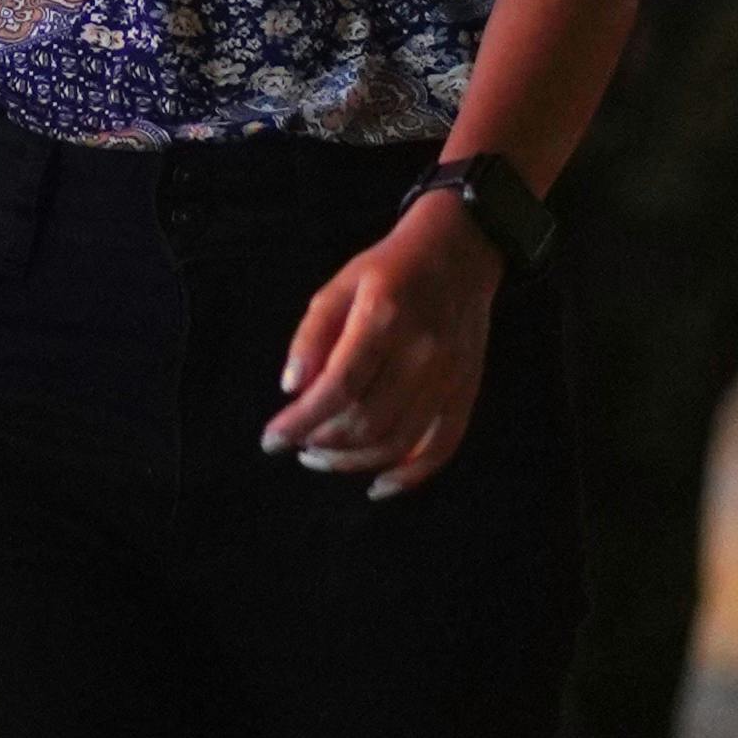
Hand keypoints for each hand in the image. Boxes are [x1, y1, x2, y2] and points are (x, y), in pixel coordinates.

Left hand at [261, 192, 499, 499]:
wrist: (459, 251)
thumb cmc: (388, 269)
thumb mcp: (339, 285)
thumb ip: (312, 335)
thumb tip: (291, 388)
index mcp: (383, 317)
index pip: (337, 387)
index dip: (300, 421)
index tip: (271, 440)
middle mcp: (422, 352)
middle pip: (366, 421)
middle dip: (321, 443)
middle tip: (297, 444)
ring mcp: (449, 376)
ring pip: (398, 442)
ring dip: (353, 462)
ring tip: (321, 457)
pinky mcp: (466, 391)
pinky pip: (441, 447)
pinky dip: (409, 476)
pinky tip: (378, 486)